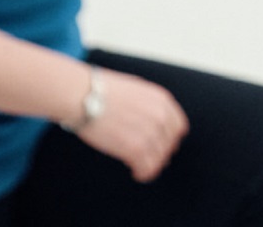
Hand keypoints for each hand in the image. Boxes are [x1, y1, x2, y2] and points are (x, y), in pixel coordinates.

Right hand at [76, 68, 188, 182]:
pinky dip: (143, 173)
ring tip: (139, 167)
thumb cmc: (102, 91)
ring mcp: (149, 133)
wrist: (83, 96)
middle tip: (146, 157)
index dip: (169, 139)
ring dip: (150, 165)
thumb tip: (152, 120)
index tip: (159, 145)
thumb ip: (149, 104)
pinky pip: (148, 168)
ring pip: (160, 159)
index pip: (178, 128)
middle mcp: (160, 116)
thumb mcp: (136, 89)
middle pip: (169, 145)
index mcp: (162, 100)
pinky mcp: (135, 148)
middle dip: (159, 153)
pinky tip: (135, 172)